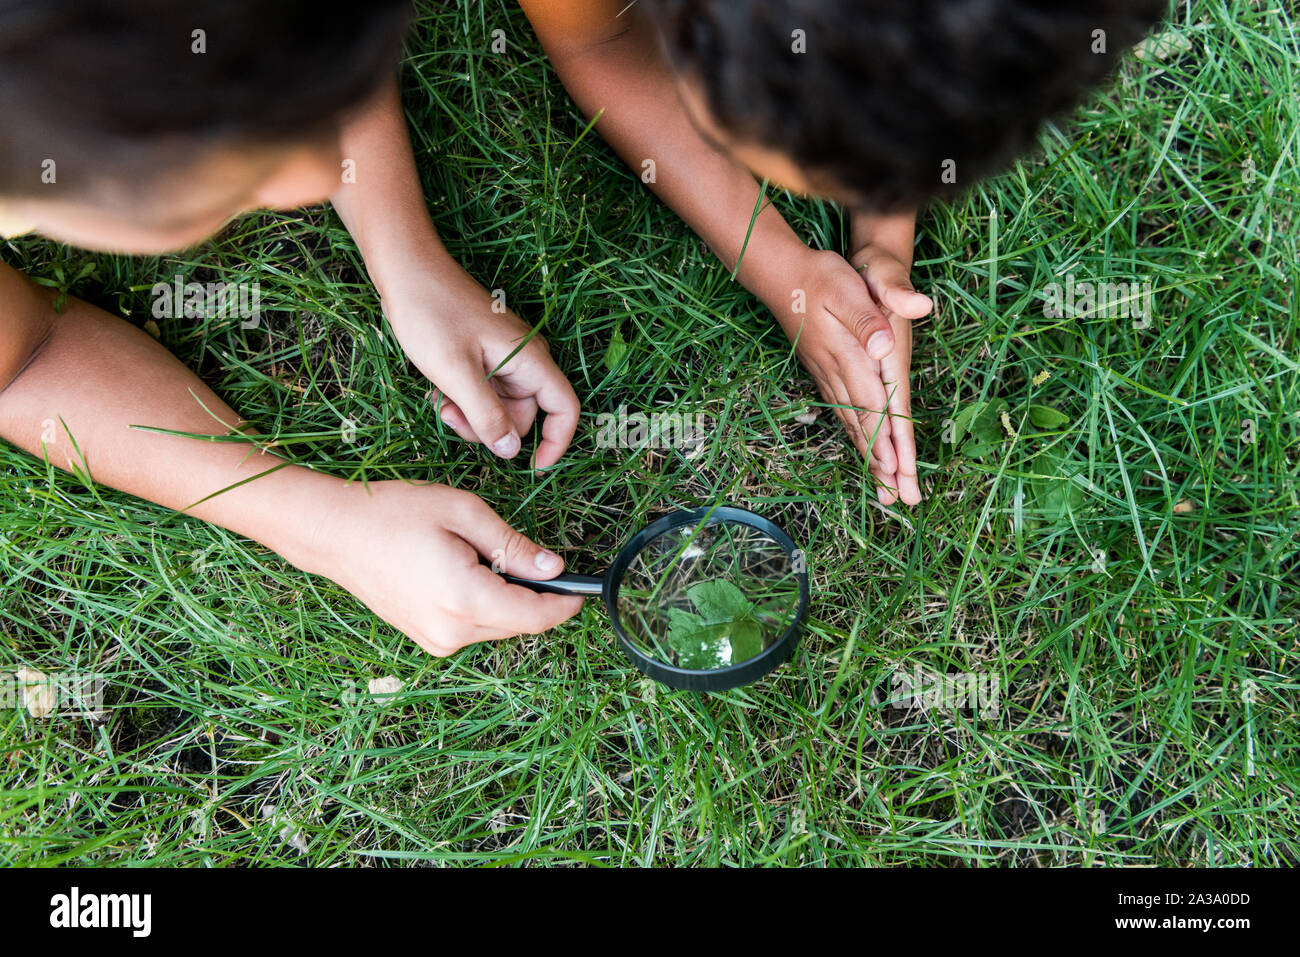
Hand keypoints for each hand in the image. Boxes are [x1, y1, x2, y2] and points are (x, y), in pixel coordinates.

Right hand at [305, 479, 584, 654]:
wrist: (334, 533)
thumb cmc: (394, 513)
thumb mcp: (464, 513)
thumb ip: (514, 545)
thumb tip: (555, 568)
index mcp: (466, 600)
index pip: (537, 617)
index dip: (567, 604)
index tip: (583, 587)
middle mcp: (452, 632)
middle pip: (519, 623)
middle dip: (535, 594)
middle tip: (524, 553)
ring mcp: (437, 641)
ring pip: (498, 625)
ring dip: (507, 597)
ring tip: (479, 555)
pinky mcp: (428, 639)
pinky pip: (474, 626)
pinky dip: (483, 603)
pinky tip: (463, 571)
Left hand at [382, 266, 578, 469]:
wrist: (406, 269)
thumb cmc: (430, 314)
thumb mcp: (455, 373)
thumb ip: (486, 414)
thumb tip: (511, 451)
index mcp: (530, 360)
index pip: (565, 409)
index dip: (556, 443)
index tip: (531, 469)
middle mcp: (525, 359)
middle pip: (525, 415)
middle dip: (491, 428)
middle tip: (450, 419)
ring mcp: (505, 357)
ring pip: (501, 407)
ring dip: (472, 416)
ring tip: (439, 403)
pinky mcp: (485, 355)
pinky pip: (485, 392)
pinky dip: (464, 400)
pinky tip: (438, 392)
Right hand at [773, 248, 930, 504]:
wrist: (782, 273)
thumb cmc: (819, 276)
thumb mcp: (847, 288)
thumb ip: (867, 318)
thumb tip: (884, 345)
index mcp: (847, 355)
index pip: (870, 403)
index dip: (884, 437)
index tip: (895, 468)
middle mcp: (835, 371)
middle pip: (861, 423)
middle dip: (879, 461)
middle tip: (896, 497)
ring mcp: (826, 374)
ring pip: (850, 422)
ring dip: (866, 454)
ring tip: (882, 485)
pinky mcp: (822, 371)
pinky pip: (841, 411)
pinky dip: (853, 435)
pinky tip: (859, 446)